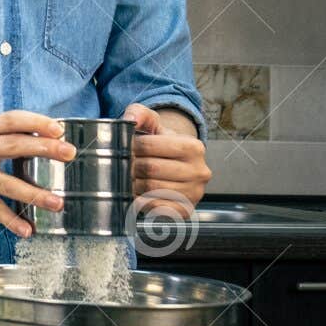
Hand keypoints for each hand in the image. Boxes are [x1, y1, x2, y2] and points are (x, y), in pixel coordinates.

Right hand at [0, 111, 76, 236]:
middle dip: (44, 149)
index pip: (12, 120)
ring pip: (7, 184)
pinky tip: (27, 230)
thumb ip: (9, 132)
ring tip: (57, 202)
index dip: (36, 122)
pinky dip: (11, 220)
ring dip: (34, 194)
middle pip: (14, 146)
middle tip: (69, 153)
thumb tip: (48, 136)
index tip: (59, 128)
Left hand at [122, 102, 210, 217]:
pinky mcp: (185, 210)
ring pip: (151, 189)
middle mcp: (199, 171)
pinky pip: (155, 207)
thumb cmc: (162, 144)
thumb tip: (131, 119)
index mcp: (193, 147)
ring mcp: (194, 193)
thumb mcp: (154, 124)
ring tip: (131, 177)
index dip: (132, 147)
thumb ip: (140, 114)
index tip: (127, 148)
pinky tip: (138, 192)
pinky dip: (141, 200)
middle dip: (132, 166)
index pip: (150, 145)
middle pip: (150, 169)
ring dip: (134, 183)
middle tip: (125, 164)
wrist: (176, 167)